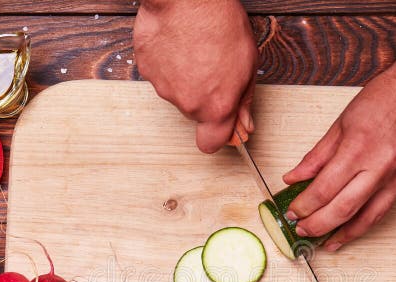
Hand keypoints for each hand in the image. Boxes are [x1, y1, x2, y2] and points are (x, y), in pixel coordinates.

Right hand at [133, 0, 257, 152]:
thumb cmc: (219, 23)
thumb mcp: (248, 63)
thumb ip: (244, 101)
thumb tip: (244, 124)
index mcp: (216, 107)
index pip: (210, 144)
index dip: (217, 135)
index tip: (222, 124)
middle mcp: (187, 103)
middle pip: (195, 114)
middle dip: (204, 98)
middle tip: (213, 70)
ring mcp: (164, 87)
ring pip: (177, 93)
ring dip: (186, 79)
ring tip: (195, 51)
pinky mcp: (147, 69)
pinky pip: (160, 74)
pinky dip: (169, 64)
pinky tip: (179, 45)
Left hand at [282, 62, 395, 250]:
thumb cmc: (388, 96)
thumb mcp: (342, 122)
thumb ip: (317, 155)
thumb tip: (295, 176)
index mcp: (357, 147)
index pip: (324, 188)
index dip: (305, 205)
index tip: (293, 212)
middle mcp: (379, 165)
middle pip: (343, 208)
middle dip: (318, 225)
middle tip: (302, 231)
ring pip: (367, 217)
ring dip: (344, 234)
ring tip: (326, 242)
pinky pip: (384, 208)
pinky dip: (366, 222)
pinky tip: (352, 228)